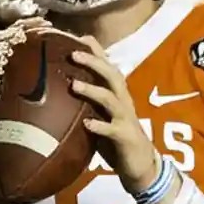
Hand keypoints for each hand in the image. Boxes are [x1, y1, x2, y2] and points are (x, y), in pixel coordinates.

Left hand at [69, 37, 158, 193]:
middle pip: (112, 76)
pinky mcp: (125, 138)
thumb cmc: (116, 140)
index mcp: (118, 96)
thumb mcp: (103, 117)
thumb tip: (62, 89)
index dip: (96, 51)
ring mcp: (125, 120)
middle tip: (74, 53)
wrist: (140, 167)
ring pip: (111, 99)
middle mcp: (123, 103)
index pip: (108, 67)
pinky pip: (112, 130)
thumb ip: (89, 103)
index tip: (78, 36)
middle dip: (94, 62)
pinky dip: (99, 126)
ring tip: (74, 85)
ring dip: (93, 90)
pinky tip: (86, 124)